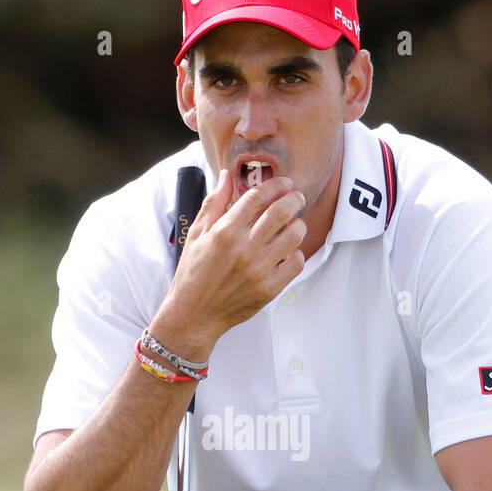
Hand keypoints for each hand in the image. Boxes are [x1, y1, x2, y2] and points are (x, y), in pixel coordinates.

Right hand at [152, 169, 306, 358]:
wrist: (193, 315)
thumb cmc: (193, 275)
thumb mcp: (197, 234)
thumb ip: (214, 203)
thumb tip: (227, 176)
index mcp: (225, 231)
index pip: (258, 196)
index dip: (275, 185)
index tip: (284, 184)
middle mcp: (244, 248)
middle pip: (281, 211)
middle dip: (294, 199)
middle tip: (296, 198)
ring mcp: (258, 269)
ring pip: (294, 236)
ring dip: (298, 225)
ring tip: (294, 224)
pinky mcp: (269, 288)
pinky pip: (296, 263)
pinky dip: (296, 254)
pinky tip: (288, 252)